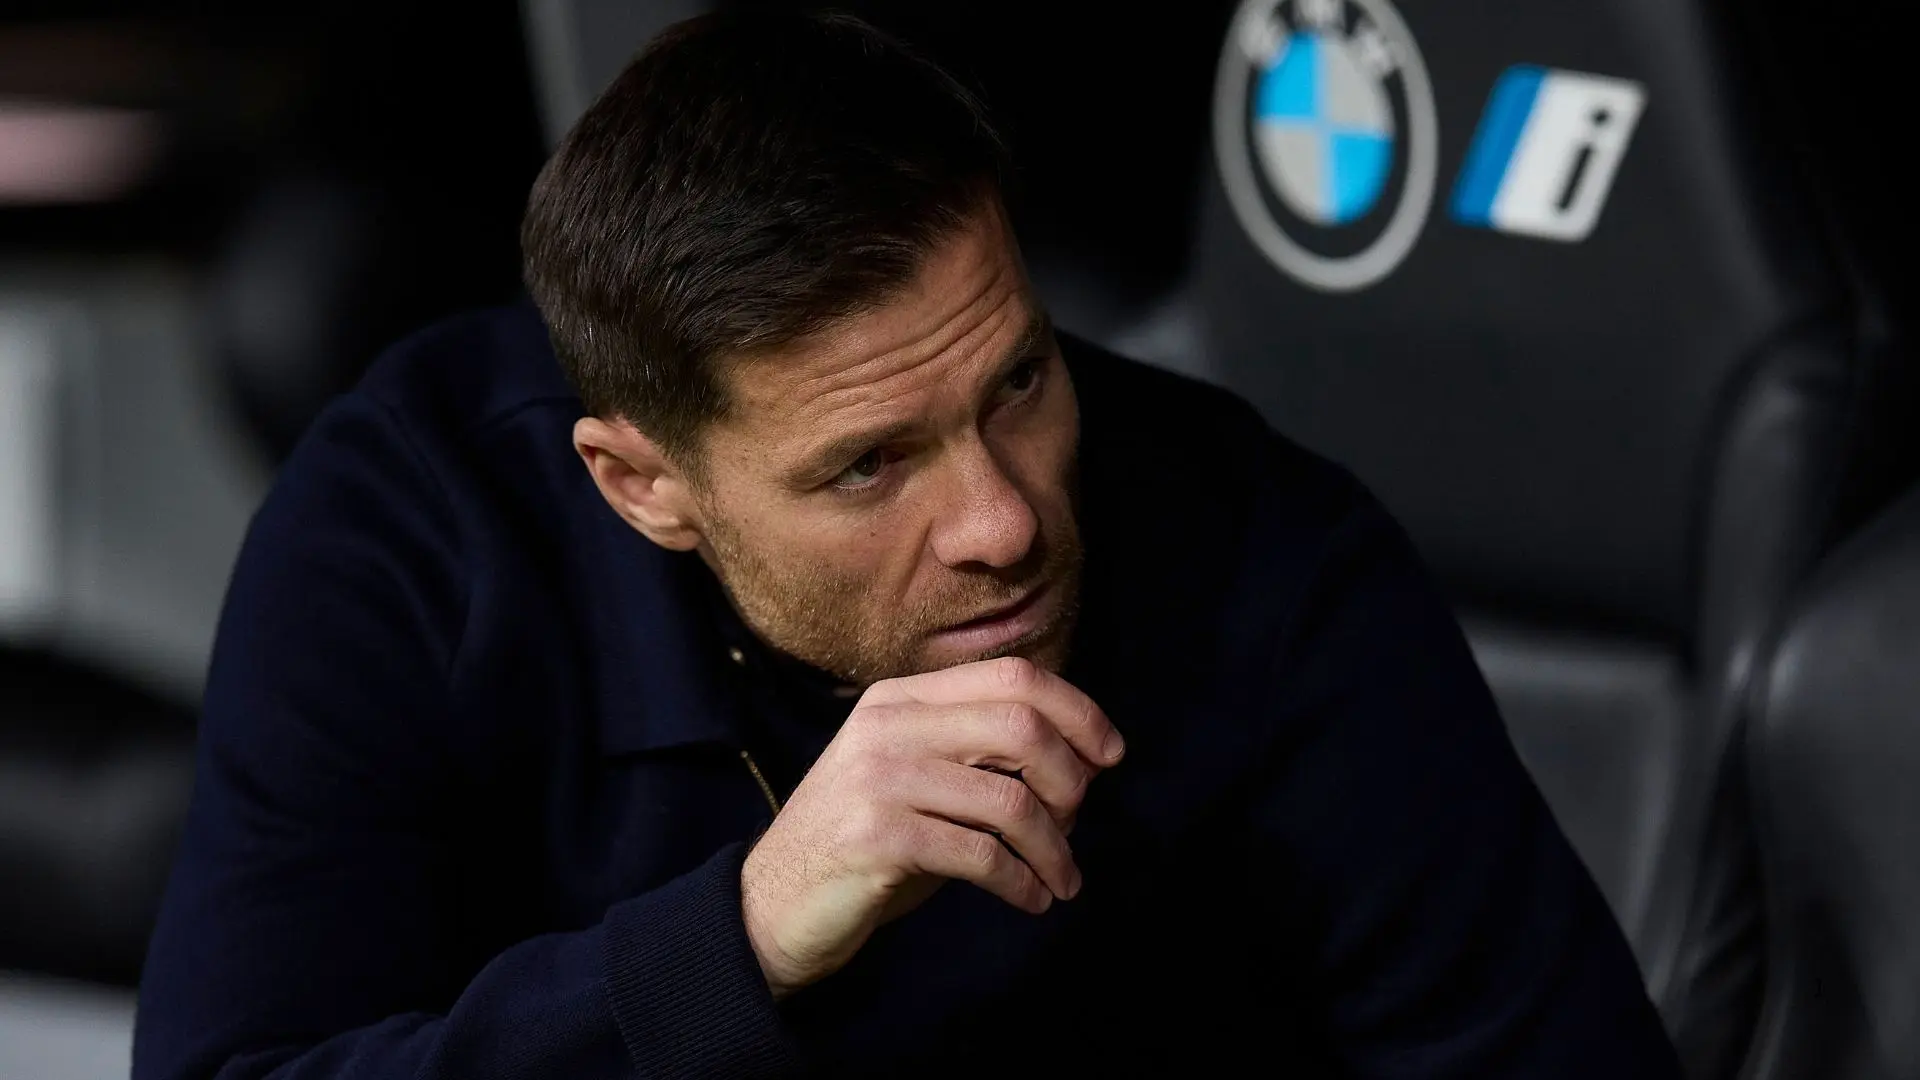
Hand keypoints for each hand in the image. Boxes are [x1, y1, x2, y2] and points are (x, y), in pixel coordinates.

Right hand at [739, 656, 1124, 997]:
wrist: (771, 905)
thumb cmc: (864, 844)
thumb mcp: (917, 779)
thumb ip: (979, 757)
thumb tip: (1080, 763)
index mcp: (901, 698)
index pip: (1011, 676)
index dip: (1076, 710)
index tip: (1109, 755)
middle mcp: (888, 725)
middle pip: (1020, 725)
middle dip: (1070, 779)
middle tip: (1077, 825)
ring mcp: (878, 779)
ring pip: (1009, 800)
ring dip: (1053, 847)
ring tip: (1061, 879)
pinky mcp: (876, 838)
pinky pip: (980, 855)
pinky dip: (1021, 882)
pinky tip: (1031, 899)